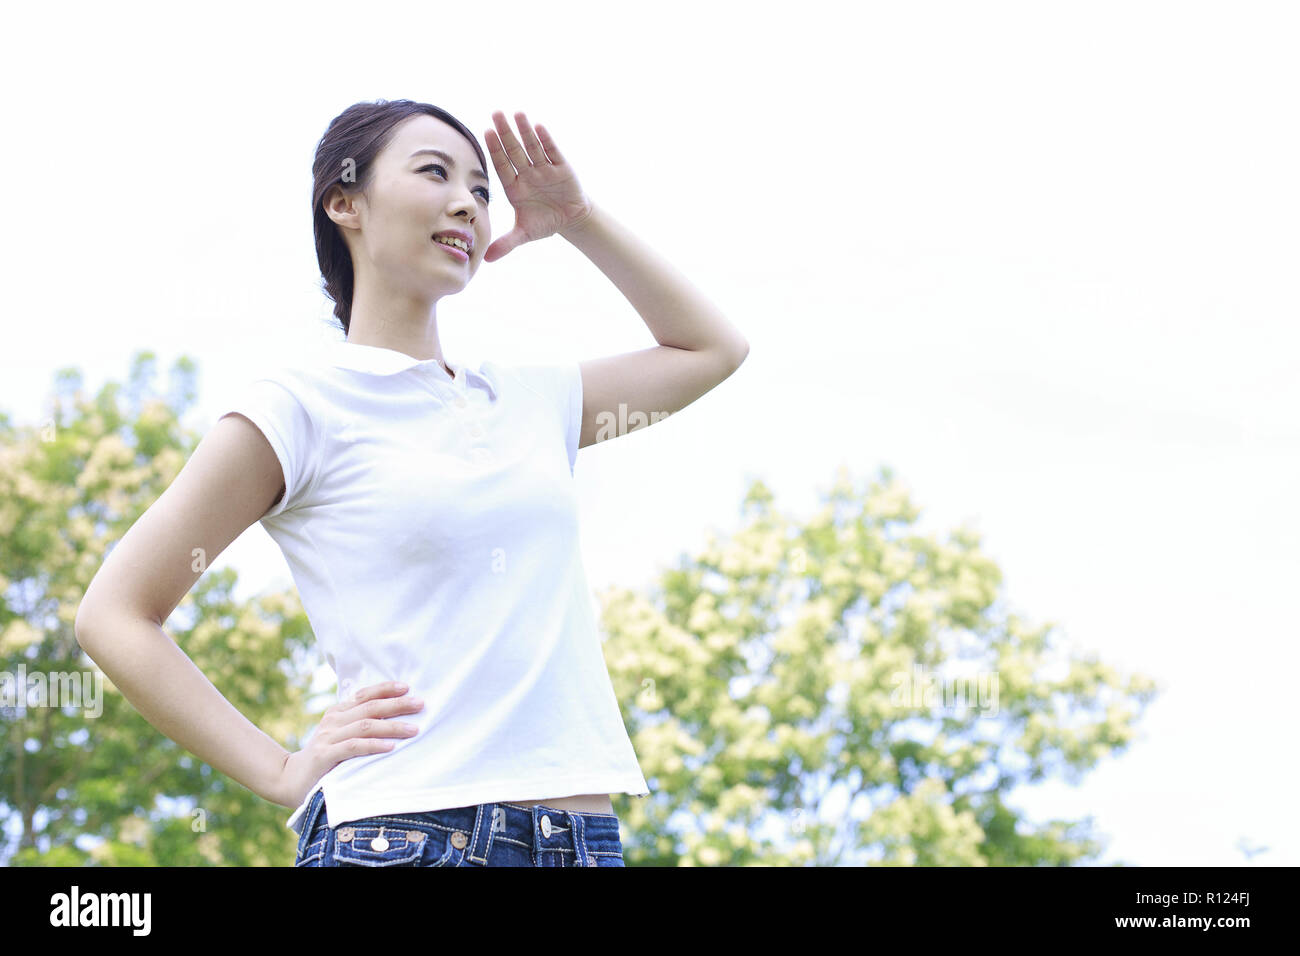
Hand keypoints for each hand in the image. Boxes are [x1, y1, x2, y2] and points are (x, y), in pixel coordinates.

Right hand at [272, 681, 423, 808]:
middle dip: (397, 704)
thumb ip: (360, 724)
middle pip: (370, 707)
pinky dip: (374, 745)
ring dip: (392, 726)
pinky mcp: (324, 756)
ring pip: (365, 726)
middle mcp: (333, 720)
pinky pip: (353, 747)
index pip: (365, 694)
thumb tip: (395, 715)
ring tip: (414, 728)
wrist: (290, 779)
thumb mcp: (341, 736)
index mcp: (338, 712)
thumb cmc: (325, 757)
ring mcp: (328, 737)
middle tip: (420, 703)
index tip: (408, 687)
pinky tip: (391, 747)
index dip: (386, 688)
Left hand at [482, 109, 594, 261]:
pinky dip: (546, 141)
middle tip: (495, 114)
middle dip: (506, 133)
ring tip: (517, 114)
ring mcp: (544, 169)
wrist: (571, 220)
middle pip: (514, 150)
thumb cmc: (545, 223)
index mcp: (515, 187)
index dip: (495, 150)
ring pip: (532, 147)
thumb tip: (486, 259)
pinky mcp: (561, 168)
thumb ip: (506, 243)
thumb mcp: (525, 234)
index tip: (486, 133)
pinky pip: (552, 152)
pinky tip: (538, 127)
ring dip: (525, 131)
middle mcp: (527, 174)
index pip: (503, 165)